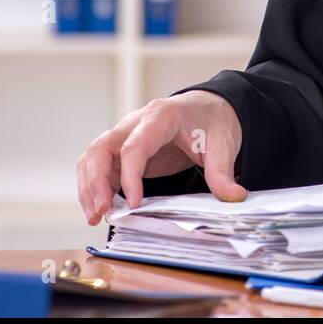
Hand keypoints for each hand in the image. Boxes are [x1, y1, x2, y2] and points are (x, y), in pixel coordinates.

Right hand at [76, 91, 247, 224]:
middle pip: (101, 148)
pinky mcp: (124, 148)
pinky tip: (101, 207)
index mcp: (160, 116)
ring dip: (89, 186)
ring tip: (94, 216)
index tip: (134, 203)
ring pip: (93, 156)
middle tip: (101, 212)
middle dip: (96, 182)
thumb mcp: (224, 143)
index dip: (130, 176)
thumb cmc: (213, 121)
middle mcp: (135, 122)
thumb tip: (234, 197)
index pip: (135, 146)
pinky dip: (95, 185)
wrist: (211, 107)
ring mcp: (126, 134)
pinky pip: (100, 165)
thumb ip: (223, 171)